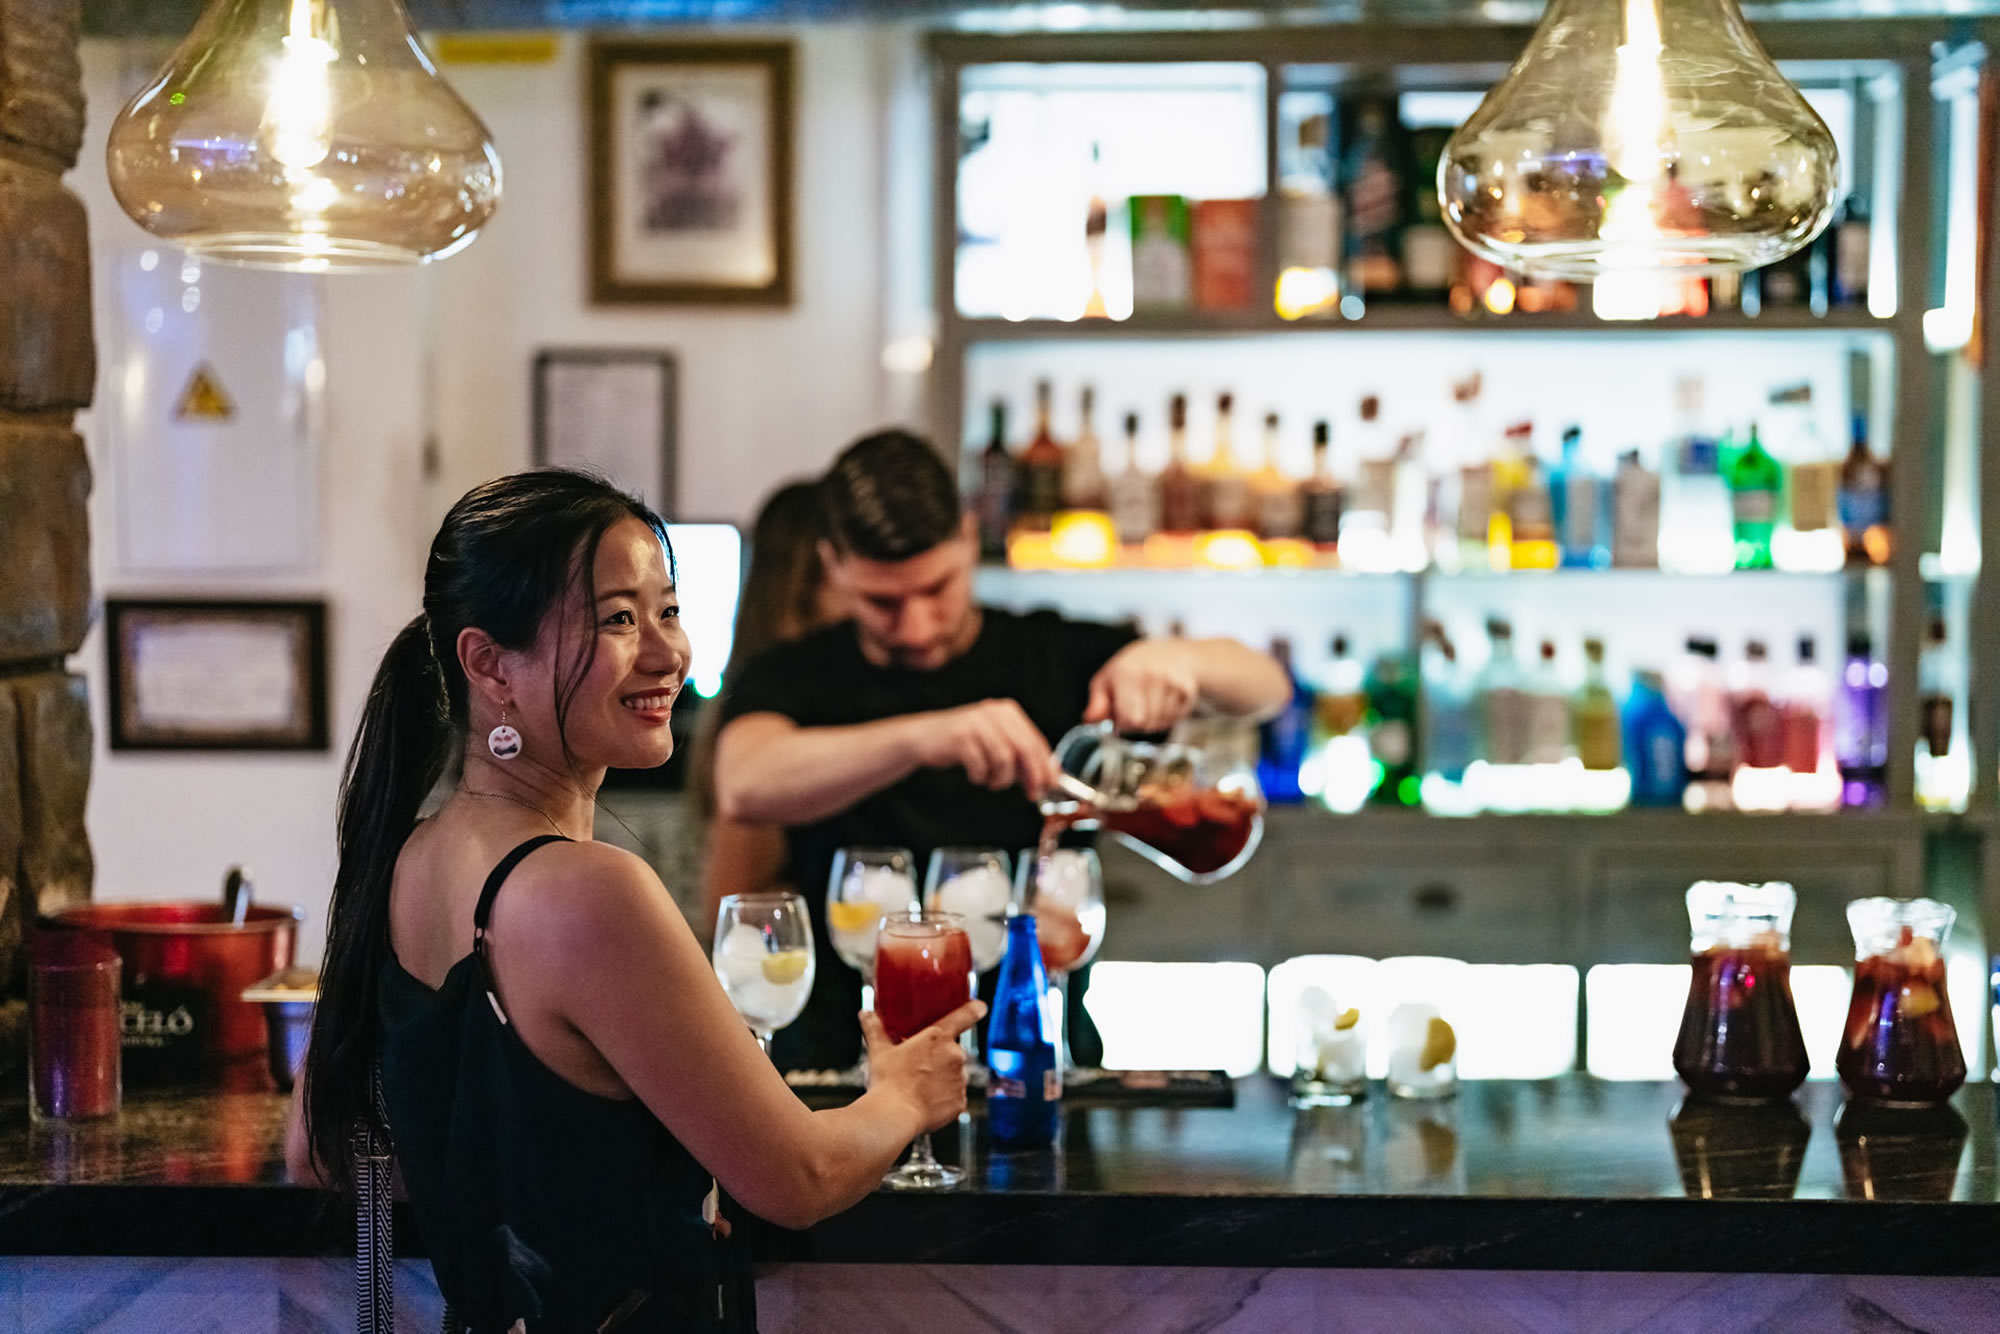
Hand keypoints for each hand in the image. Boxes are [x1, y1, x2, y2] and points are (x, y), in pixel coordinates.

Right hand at [860, 1000, 986, 1132]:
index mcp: (937, 1037)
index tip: (980, 1006)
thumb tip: (865, 1014)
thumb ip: (874, 1029)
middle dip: (940, 1055)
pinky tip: (926, 1101)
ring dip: (942, 1076)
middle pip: (953, 1050)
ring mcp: (960, 1080)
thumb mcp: (878, 1051)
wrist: (893, 1117)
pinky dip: (944, 1098)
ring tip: (919, 1086)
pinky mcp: (960, 1102)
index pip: (965, 1016)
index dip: (974, 1009)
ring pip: (955, 1073)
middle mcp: (955, 1056)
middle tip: (919, 1064)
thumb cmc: (887, 1082)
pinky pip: (955, 1096)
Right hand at [918, 699, 1056, 798]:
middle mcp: (994, 713)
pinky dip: (980, 777)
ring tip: (991, 781)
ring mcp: (976, 723)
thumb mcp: (994, 742)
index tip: (1050, 785)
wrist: (922, 738)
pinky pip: (981, 765)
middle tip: (1032, 794)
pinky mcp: (960, 736)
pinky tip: (975, 775)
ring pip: (1004, 760)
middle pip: (1025, 749)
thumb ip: (1018, 755)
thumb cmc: (962, 743)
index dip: (1046, 766)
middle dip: (1032, 776)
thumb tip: (1046, 777)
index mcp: (1007, 711)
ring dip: (1000, 779)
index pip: (1035, 741)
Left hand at [1085, 640, 1199, 734]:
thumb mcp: (1107, 680)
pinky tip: (1163, 701)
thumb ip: (1097, 703)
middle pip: (1144, 724)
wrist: (1170, 653)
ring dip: (1152, 721)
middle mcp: (1151, 676)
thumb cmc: (1133, 669)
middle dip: (1136, 723)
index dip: (1122, 723)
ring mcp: (1172, 683)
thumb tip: (1090, 719)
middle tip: (1136, 707)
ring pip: (1159, 724)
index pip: (1129, 719)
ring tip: (1149, 702)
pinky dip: (1167, 717)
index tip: (1120, 714)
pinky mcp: (1187, 690)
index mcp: (1127, 674)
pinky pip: (1174, 719)